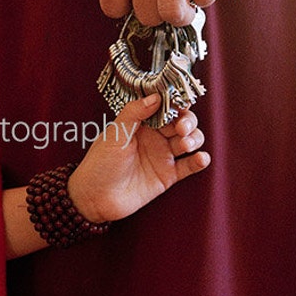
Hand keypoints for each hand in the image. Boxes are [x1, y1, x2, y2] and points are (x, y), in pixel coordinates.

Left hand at [68, 94, 209, 223]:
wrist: (94, 198)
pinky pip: (189, 166)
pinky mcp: (167, 176)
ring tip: (184, 144)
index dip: (175, 104)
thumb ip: (134, 114)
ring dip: (194, 138)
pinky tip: (201, 158)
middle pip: (182, 123)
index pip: (165, 108)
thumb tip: (155, 97)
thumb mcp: (114, 135)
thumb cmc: (99, 164)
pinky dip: (199, 160)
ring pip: (189, 141)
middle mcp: (154, 138)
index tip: (180, 103)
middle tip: (182, 128)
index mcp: (141, 124)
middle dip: (187, 121)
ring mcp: (162, 156)